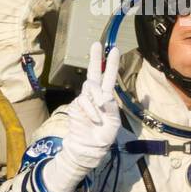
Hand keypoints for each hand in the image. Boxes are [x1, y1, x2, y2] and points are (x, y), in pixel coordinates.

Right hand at [42, 44, 120, 191]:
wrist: (87, 147)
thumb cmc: (102, 137)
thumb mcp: (113, 124)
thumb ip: (111, 109)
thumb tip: (105, 97)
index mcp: (107, 99)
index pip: (109, 78)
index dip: (111, 64)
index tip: (114, 50)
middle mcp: (95, 96)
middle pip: (95, 73)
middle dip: (96, 58)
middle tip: (97, 44)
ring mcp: (84, 100)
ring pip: (90, 87)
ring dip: (96, 96)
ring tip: (100, 112)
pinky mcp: (76, 106)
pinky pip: (84, 101)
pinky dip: (90, 110)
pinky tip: (94, 119)